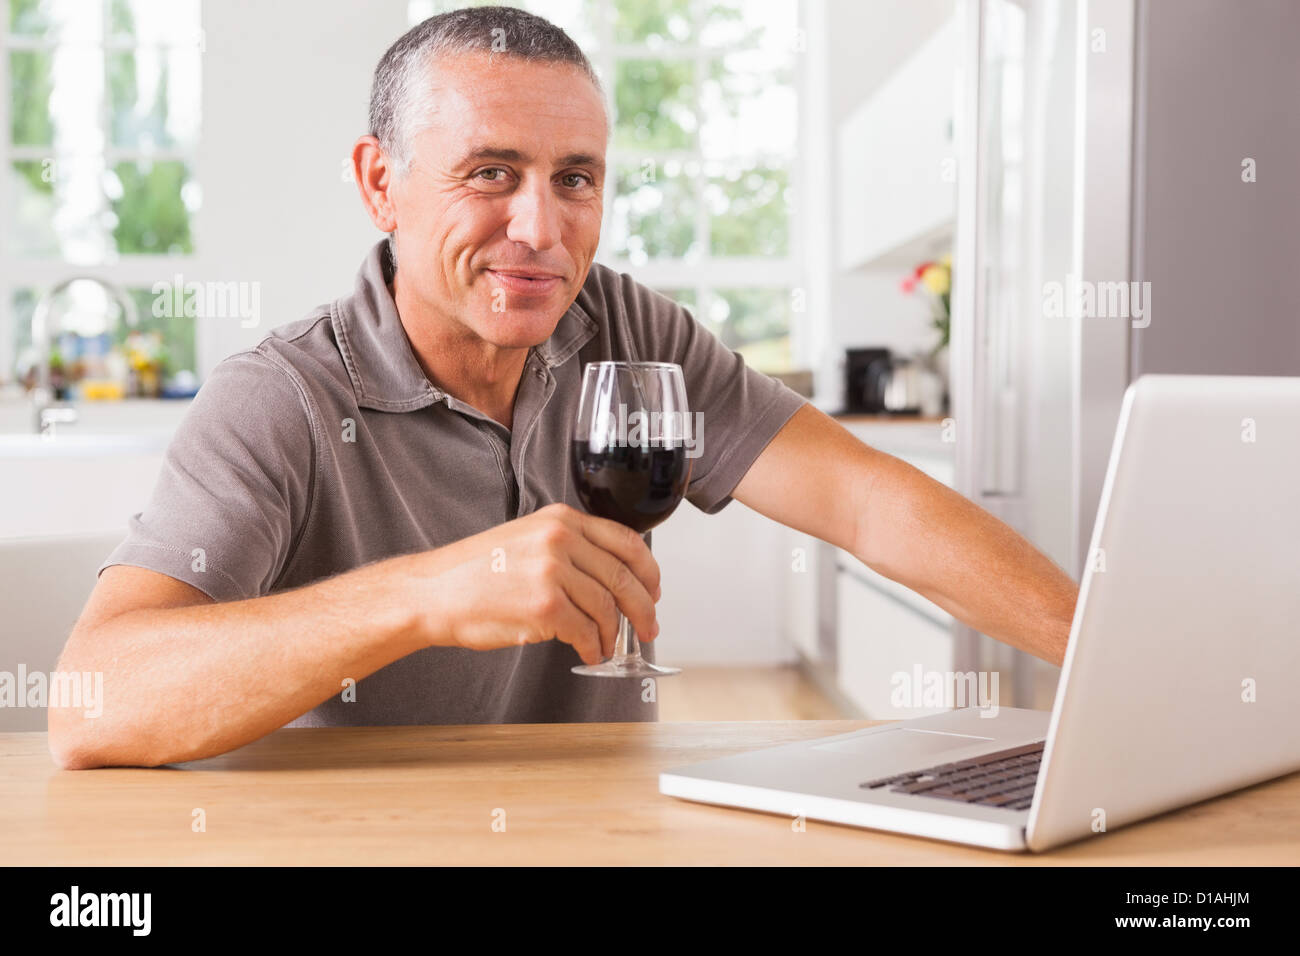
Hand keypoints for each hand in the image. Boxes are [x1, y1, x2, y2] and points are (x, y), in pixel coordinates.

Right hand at [414, 503, 660, 664]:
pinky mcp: (545, 607)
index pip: (626, 541)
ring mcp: (553, 573)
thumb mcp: (527, 537)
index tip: (654, 589)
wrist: (434, 592)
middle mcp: (561, 540)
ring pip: (607, 608)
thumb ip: (569, 547)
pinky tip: (590, 652)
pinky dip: (594, 647)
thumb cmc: (476, 571)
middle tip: (649, 625)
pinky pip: (585, 632)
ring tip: (609, 645)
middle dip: (643, 607)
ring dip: (614, 633)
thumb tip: (609, 577)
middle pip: (623, 577)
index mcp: (561, 520)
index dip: (649, 570)